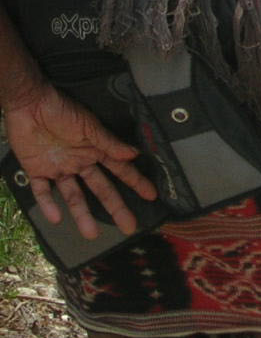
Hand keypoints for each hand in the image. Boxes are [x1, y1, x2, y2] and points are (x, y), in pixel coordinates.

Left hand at [2, 86, 158, 239]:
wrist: (30, 103)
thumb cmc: (63, 110)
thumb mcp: (89, 125)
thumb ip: (109, 143)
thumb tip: (135, 154)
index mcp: (95, 150)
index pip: (120, 170)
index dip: (136, 182)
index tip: (151, 195)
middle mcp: (81, 162)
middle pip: (100, 189)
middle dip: (115, 207)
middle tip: (129, 225)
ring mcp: (59, 168)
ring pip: (73, 196)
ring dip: (82, 214)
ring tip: (91, 234)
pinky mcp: (37, 171)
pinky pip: (42, 192)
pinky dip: (48, 204)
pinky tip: (56, 218)